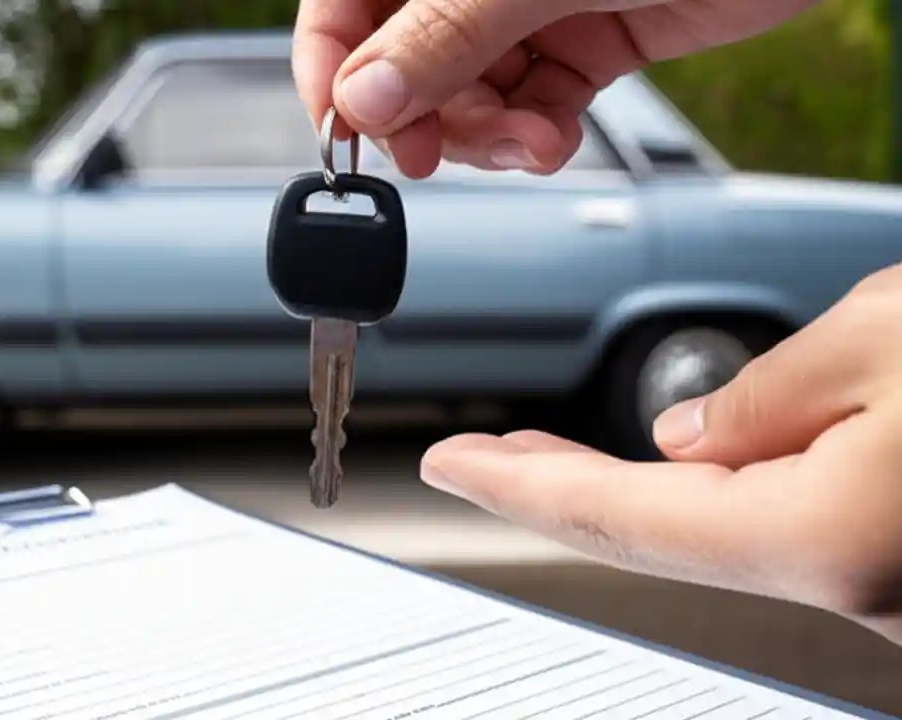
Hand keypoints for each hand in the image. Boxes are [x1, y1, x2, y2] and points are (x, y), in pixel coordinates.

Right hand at [293, 0, 815, 176]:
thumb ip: (439, 38)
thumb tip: (361, 101)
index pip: (344, 7)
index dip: (332, 70)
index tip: (343, 134)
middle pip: (405, 63)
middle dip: (429, 118)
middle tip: (437, 155)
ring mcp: (529, 4)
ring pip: (471, 94)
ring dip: (491, 136)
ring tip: (526, 145)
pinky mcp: (585, 37)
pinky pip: (534, 101)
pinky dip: (537, 133)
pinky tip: (552, 138)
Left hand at [421, 264, 901, 645]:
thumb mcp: (886, 336)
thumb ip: (763, 392)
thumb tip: (684, 436)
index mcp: (822, 536)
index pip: (614, 514)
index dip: (514, 484)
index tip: (447, 463)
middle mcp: (852, 585)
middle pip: (650, 534)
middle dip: (544, 488)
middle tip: (472, 458)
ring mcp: (883, 585)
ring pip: (718, 532)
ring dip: (625, 488)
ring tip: (544, 453)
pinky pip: (780, 528)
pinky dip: (712, 496)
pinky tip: (684, 468)